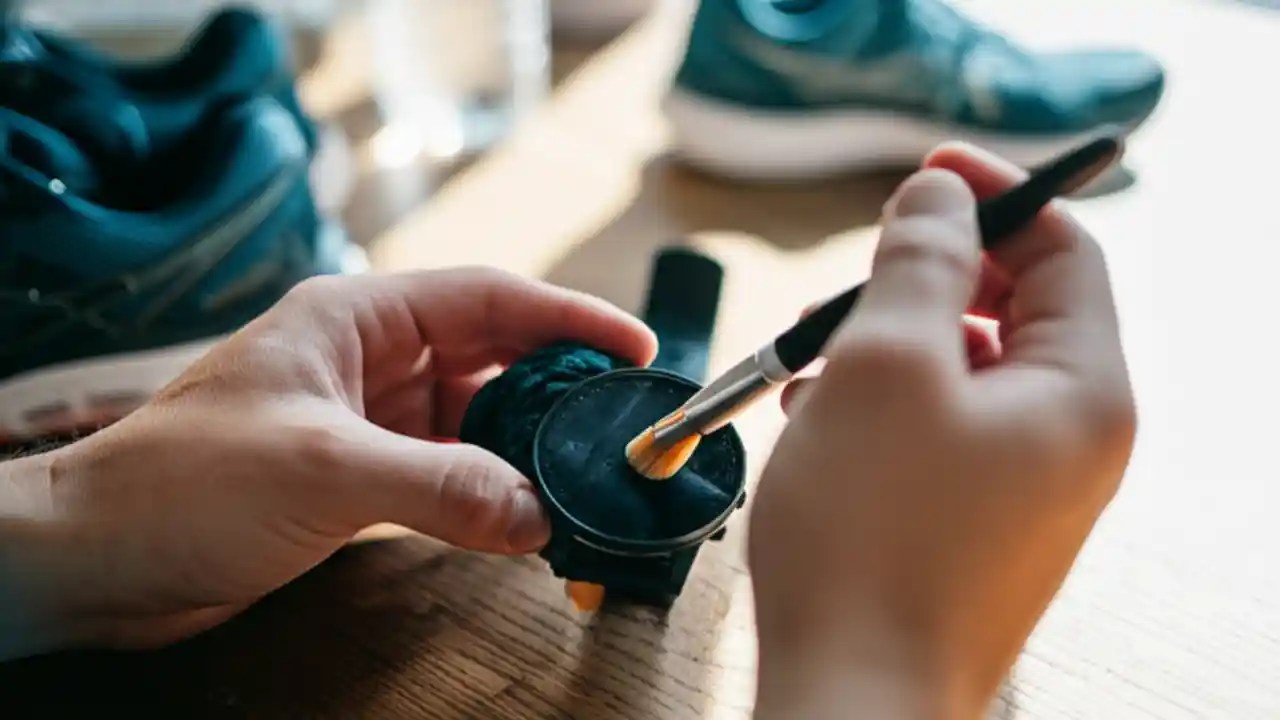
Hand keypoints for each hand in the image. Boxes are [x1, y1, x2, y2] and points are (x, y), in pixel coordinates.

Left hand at [0, 268, 654, 657]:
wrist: (100, 558)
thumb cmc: (183, 484)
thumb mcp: (326, 472)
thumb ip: (443, 486)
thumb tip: (540, 513)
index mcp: (357, 317)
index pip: (488, 298)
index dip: (568, 317)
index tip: (631, 347)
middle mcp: (368, 359)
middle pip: (491, 356)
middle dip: (557, 385)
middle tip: (619, 418)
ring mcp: (365, 419)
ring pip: (473, 420)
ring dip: (524, 448)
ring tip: (581, 475)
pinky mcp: (357, 476)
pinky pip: (445, 473)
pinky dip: (486, 493)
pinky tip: (521, 516)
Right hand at [749, 146, 1136, 718]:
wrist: (853, 699)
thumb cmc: (869, 543)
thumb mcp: (884, 364)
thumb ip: (919, 262)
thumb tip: (940, 197)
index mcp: (1081, 393)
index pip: (1063, 251)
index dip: (995, 196)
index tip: (925, 174)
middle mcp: (1070, 440)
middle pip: (1012, 308)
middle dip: (925, 280)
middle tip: (851, 285)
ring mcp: (1024, 488)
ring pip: (962, 371)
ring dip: (888, 346)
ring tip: (815, 366)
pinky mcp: (972, 523)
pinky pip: (936, 430)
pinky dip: (880, 405)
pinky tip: (817, 420)